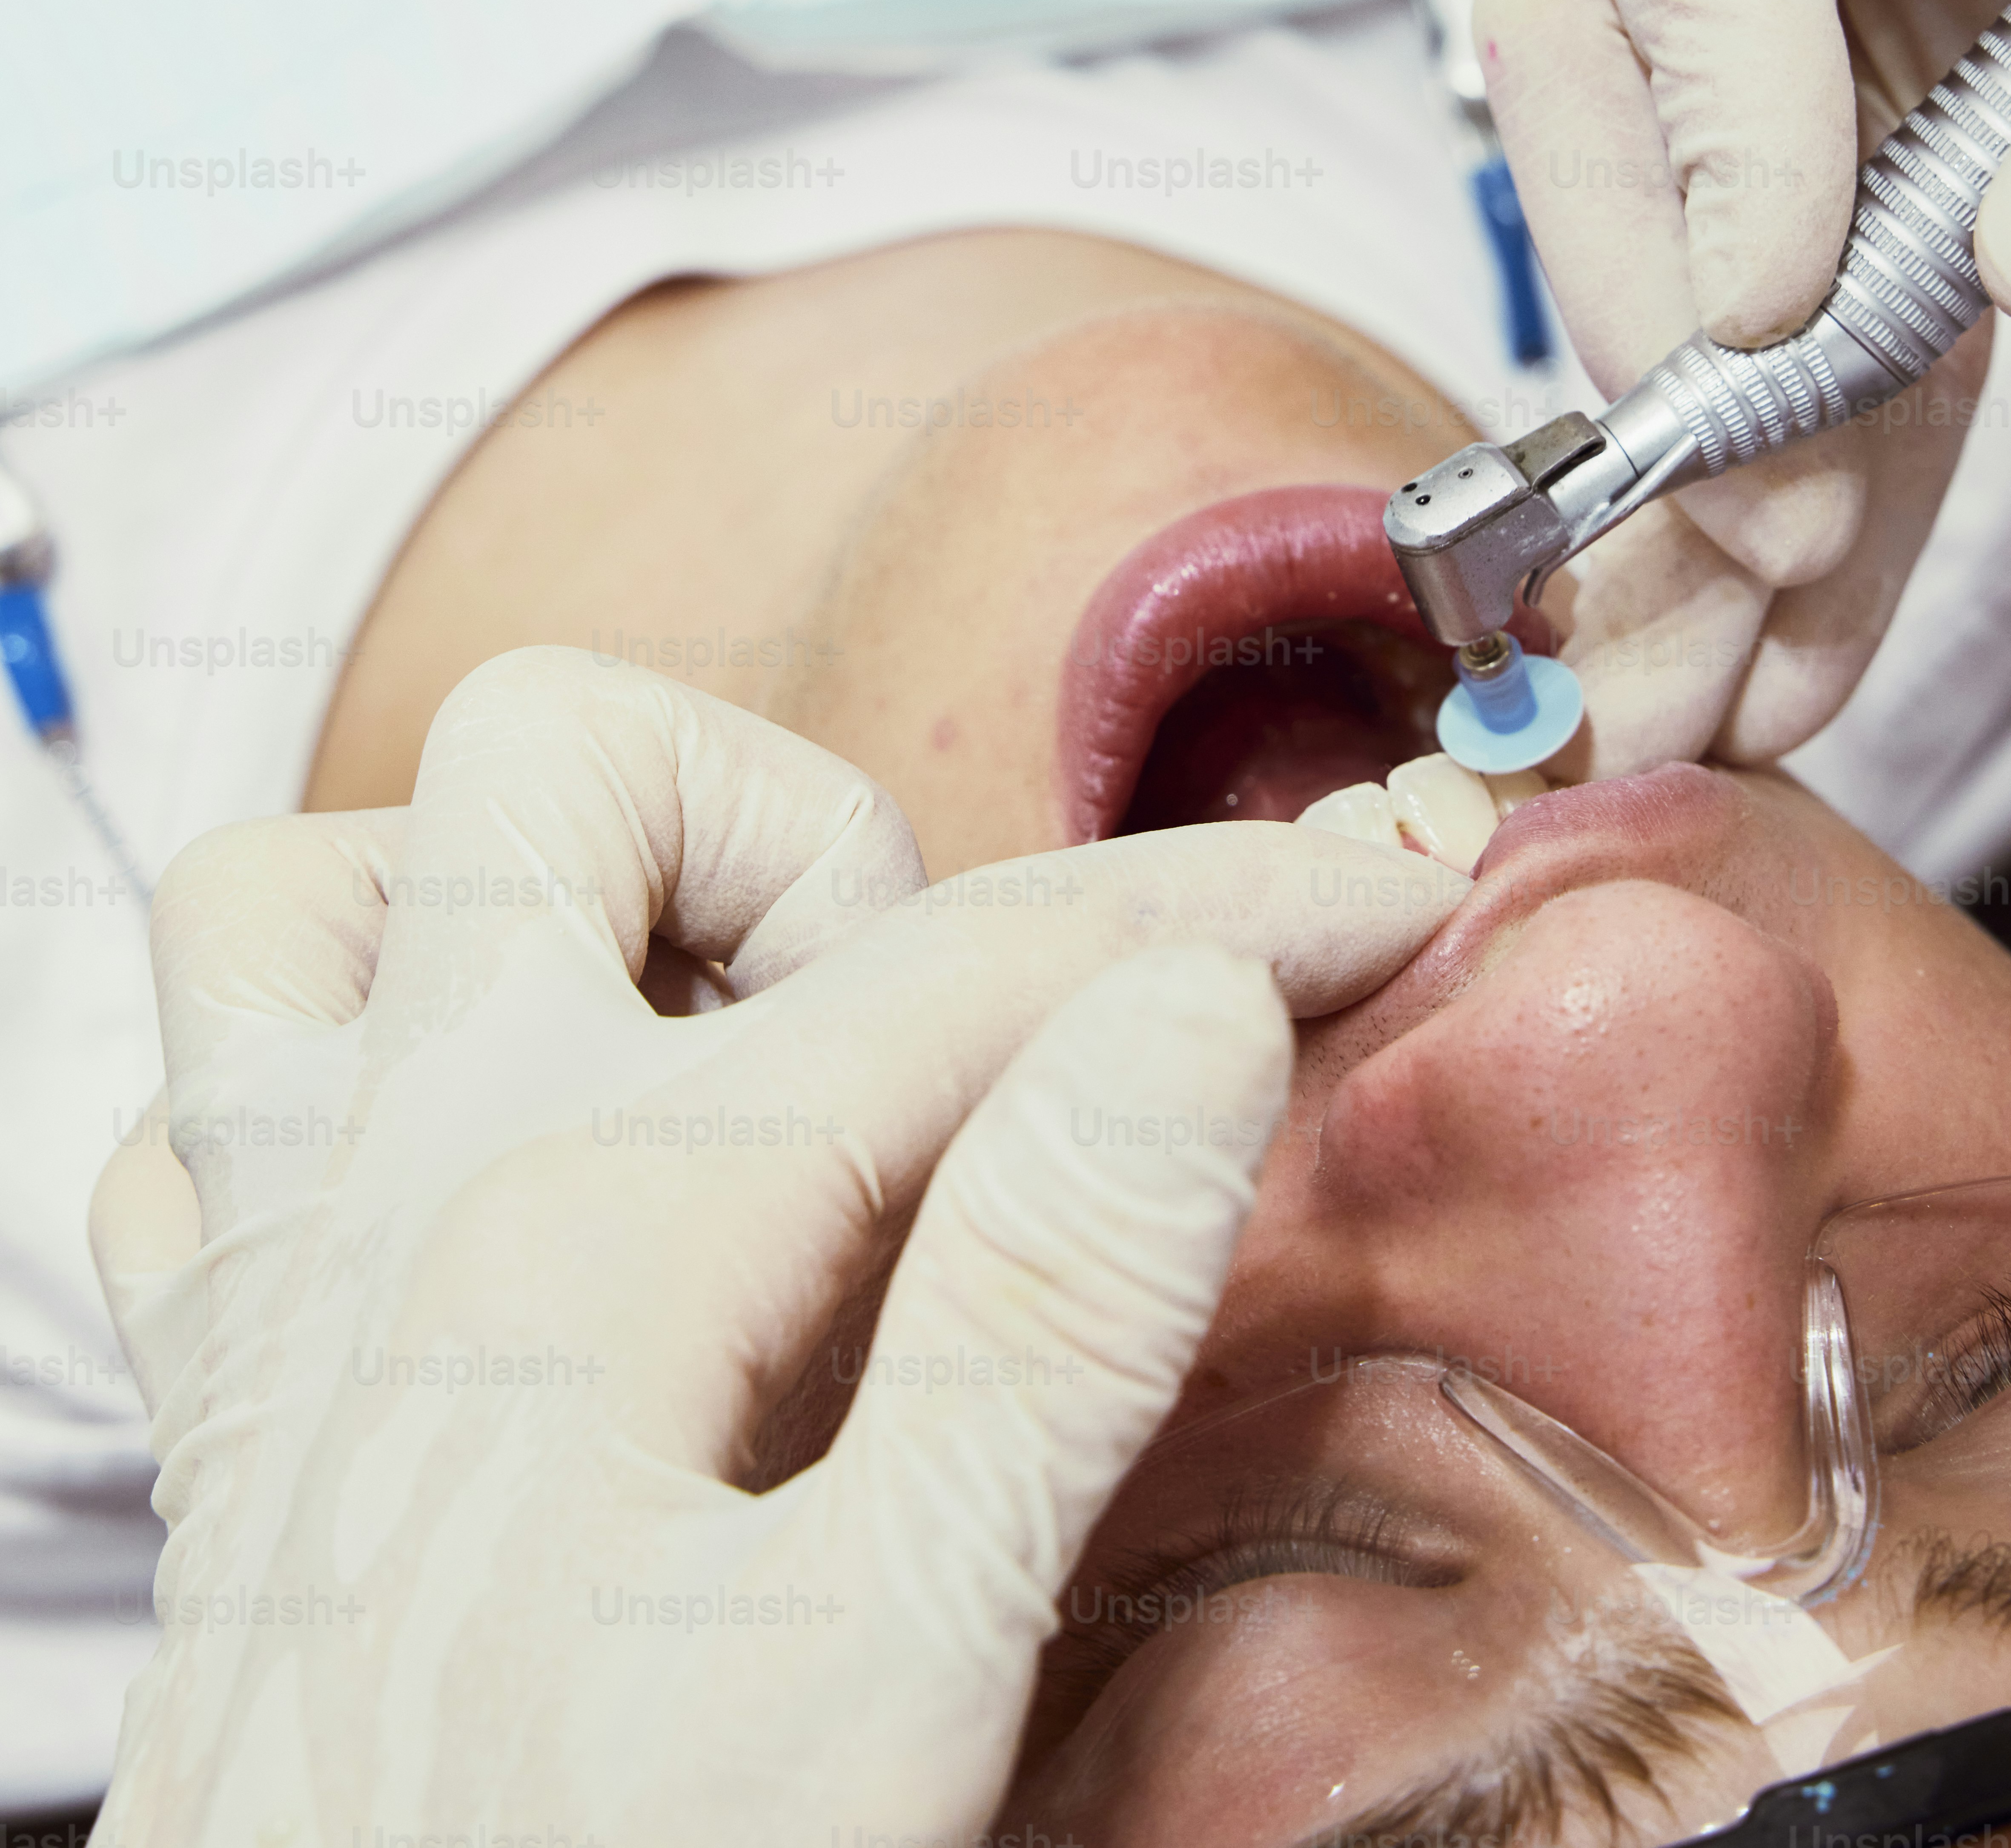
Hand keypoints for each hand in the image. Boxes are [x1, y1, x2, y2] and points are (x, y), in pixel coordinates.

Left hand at [89, 646, 1463, 1847]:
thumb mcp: (888, 1680)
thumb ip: (1040, 1317)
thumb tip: (1189, 1017)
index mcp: (611, 1232)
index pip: (986, 963)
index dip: (1219, 908)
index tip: (1367, 912)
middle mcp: (408, 1181)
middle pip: (572, 766)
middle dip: (798, 832)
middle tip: (937, 1046)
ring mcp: (287, 1265)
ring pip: (316, 885)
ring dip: (508, 902)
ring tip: (693, 1052)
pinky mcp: (227, 1383)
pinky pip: (207, 1104)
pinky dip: (342, 1077)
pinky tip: (491, 1191)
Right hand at [1472, 0, 2010, 777]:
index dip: (1691, 62)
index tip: (1771, 291)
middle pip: (1590, 27)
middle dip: (1646, 295)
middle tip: (1756, 508)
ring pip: (1656, 196)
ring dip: (1699, 438)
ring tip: (1727, 656)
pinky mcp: (1889, 134)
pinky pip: (1809, 302)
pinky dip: (1811, 465)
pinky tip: (1804, 625)